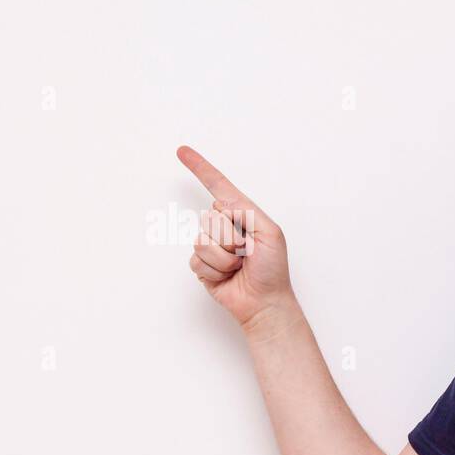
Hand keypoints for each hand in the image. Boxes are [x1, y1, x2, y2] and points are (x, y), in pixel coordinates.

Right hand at [176, 145, 296, 329]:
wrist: (264, 302)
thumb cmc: (272, 269)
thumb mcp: (271, 233)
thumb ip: (247, 212)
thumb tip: (221, 205)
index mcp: (241, 214)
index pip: (218, 186)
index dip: (200, 167)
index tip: (182, 151)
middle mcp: (224, 226)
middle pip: (211, 218)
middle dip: (231, 238)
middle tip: (247, 253)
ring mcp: (212, 245)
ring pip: (203, 240)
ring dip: (224, 258)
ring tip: (238, 266)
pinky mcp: (202, 264)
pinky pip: (197, 259)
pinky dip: (215, 270)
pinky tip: (227, 276)